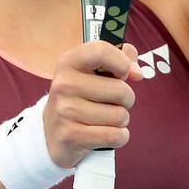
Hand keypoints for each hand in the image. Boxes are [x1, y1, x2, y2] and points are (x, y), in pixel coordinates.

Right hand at [43, 41, 142, 168]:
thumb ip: (121, 59)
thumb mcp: (92, 73)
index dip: (121, 62)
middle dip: (126, 99)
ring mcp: (65, 111)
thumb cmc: (81, 98)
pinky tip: (106, 134)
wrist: (51, 133)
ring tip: (104, 119)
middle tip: (112, 103)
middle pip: (120, 90)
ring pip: (120, 115)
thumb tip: (137, 73)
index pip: (101, 51)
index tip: (122, 74)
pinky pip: (115, 135)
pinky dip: (119, 137)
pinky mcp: (71, 135)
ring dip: (121, 120)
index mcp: (69, 63)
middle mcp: (64, 84)